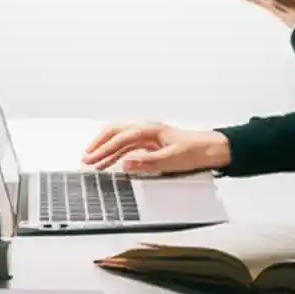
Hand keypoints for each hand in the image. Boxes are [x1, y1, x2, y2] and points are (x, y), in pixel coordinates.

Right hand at [82, 121, 230, 174]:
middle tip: (86, 158)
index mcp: (149, 129)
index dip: (103, 149)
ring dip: (105, 150)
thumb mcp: (171, 159)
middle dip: (98, 145)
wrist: (208, 149)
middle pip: (115, 133)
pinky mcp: (149, 144)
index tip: (91, 159)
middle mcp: (145, 129)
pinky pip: (126, 146)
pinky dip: (115, 154)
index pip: (120, 138)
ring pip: (119, 140)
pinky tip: (109, 163)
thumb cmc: (193, 151)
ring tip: (92, 163)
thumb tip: (126, 163)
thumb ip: (147, 162)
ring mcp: (146, 136)